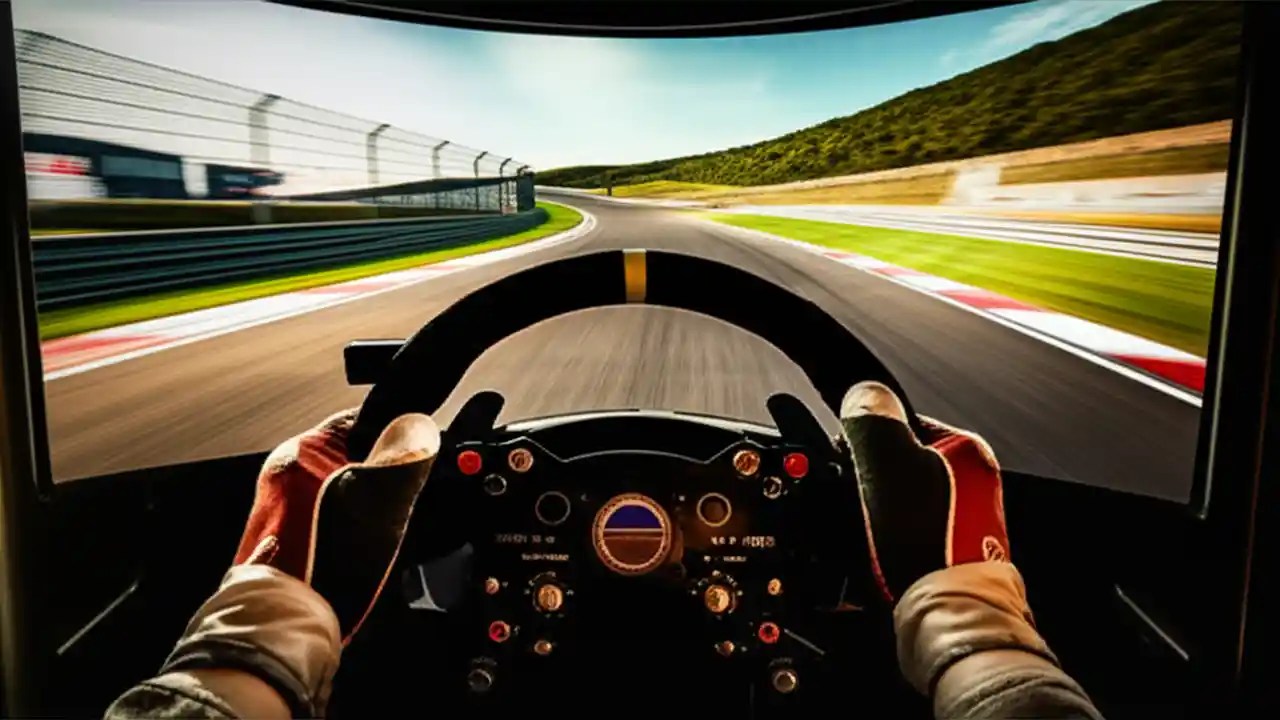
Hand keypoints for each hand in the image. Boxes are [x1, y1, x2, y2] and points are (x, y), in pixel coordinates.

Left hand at [233, 407, 439, 642]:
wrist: (285, 628)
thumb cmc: (321, 564)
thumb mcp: (380, 498)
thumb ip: (403, 454)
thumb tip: (418, 426)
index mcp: (303, 451)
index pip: (365, 419)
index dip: (399, 435)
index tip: (417, 458)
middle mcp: (287, 475)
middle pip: (358, 458)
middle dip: (386, 479)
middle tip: (396, 505)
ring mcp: (287, 509)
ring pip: (350, 492)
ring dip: (372, 510)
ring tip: (375, 535)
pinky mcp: (293, 540)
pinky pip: (337, 522)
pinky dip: (355, 533)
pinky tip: (361, 552)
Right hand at [839, 381, 1009, 602]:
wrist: (948, 612)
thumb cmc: (926, 537)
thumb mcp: (886, 458)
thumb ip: (872, 415)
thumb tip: (864, 392)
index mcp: (966, 450)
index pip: (903, 421)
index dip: (866, 437)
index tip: (848, 457)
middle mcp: (974, 484)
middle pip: (900, 464)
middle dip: (871, 482)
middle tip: (859, 500)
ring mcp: (966, 522)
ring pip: (901, 503)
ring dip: (877, 515)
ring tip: (871, 534)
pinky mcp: (952, 555)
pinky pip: (908, 536)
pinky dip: (890, 543)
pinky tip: (881, 555)